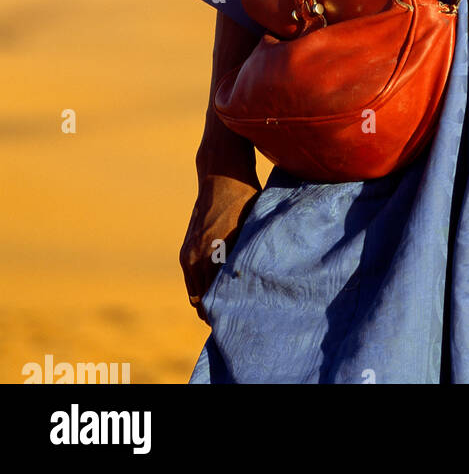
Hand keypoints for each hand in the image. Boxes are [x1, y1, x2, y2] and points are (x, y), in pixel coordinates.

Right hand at [179, 172, 259, 320]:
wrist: (221, 175)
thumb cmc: (245, 199)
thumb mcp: (251, 228)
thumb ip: (249, 256)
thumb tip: (255, 284)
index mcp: (212, 254)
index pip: (215, 299)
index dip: (226, 312)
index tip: (239, 320)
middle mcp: (195, 257)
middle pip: (201, 302)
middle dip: (216, 311)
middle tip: (235, 319)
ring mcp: (187, 253)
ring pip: (194, 293)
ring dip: (207, 300)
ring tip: (227, 307)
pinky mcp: (186, 248)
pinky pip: (191, 279)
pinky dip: (202, 286)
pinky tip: (219, 288)